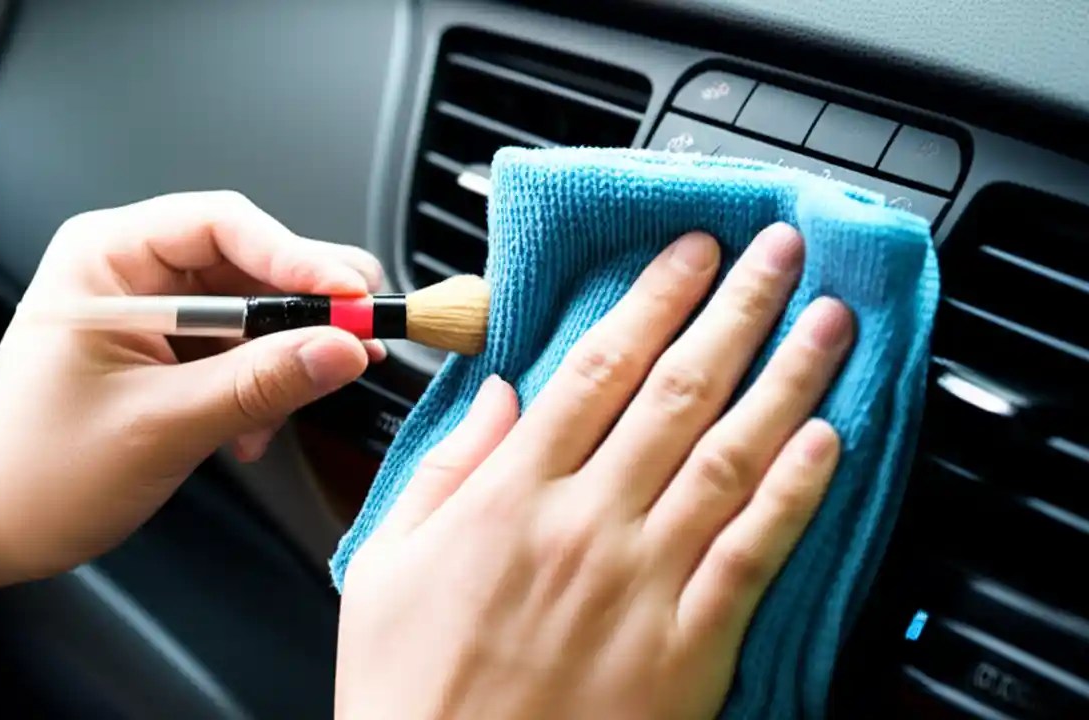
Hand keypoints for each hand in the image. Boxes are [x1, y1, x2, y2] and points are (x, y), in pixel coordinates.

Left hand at [0, 191, 384, 579]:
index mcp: (106, 257)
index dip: (297, 257)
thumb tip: (341, 350)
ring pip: (253, 309)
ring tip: (302, 397)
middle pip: (247, 262)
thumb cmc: (38, 468)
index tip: (350, 296)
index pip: (223, 225)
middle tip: (361, 333)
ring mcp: (153, 311)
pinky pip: (240, 348)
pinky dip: (261, 385)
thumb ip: (260, 384)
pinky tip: (253, 429)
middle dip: (305, 306)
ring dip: (284, 356)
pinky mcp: (170, 350)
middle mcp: (132, 271)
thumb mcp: (163, 423)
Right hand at [336, 223, 852, 719]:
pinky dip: (797, 489)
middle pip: (678, 389)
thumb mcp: (386, 566)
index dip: (654, 297)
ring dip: (788, 376)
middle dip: (737, 307)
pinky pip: (755, 551)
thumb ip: (443, 468)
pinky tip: (827, 438)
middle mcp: (587, 524)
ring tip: (829, 321)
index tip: (690, 251)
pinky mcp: (690, 645)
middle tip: (780, 252)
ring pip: (731, 454)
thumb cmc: (412, 690)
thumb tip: (495, 395)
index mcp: (511, 496)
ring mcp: (644, 582)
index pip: (598, 367)